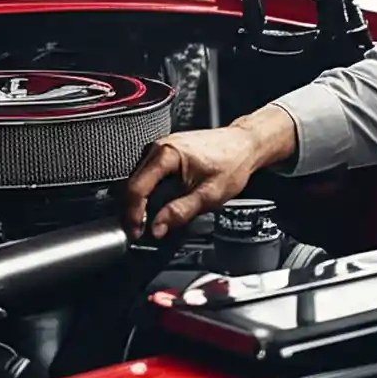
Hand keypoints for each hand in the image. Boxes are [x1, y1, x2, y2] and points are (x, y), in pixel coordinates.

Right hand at [123, 105, 296, 238]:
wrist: (244, 145)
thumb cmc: (232, 163)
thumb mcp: (209, 195)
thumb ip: (180, 212)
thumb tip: (158, 228)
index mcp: (166, 154)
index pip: (137, 187)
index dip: (133, 214)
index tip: (136, 232)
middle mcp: (158, 147)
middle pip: (132, 184)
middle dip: (133, 211)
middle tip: (140, 232)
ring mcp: (160, 148)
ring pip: (138, 180)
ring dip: (140, 202)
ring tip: (147, 222)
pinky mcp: (164, 152)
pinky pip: (147, 175)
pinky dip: (148, 192)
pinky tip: (156, 205)